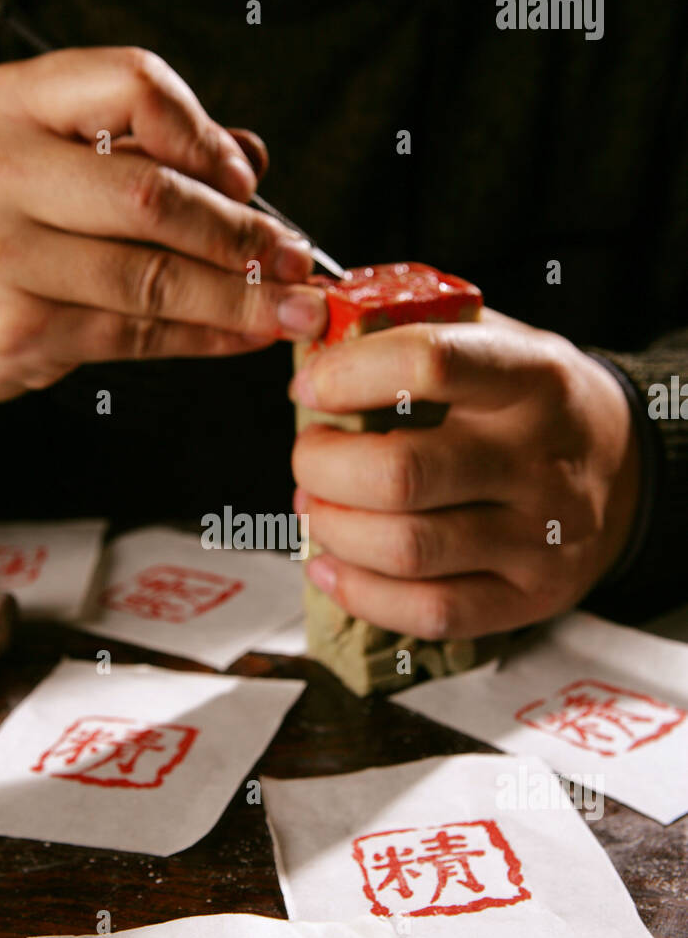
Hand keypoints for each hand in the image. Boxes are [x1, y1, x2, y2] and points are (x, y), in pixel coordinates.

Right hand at [0, 47, 326, 407]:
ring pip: (152, 277)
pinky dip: (205, 336)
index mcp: (7, 101)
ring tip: (295, 308)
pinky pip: (137, 334)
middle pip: (150, 194)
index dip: (202, 132)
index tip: (244, 179)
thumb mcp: (45, 153)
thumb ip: (141, 147)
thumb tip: (252, 166)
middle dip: (242, 233)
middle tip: (299, 259)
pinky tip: (246, 335)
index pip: (130, 83)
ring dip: (240, 297)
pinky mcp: (17, 330)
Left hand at [291, 308, 640, 638]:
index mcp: (533, 379)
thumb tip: (310, 326)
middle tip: (311, 458)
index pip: (431, 364)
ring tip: (318, 507)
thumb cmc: (534, 404)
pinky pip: (428, 611)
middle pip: (402, 474)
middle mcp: (541, 460)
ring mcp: (539, 537)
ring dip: (334, 530)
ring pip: (407, 548)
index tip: (310, 386)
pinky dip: (361, 592)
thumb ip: (414, 332)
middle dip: (324, 467)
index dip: (348, 374)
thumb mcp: (499, 343)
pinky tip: (332, 566)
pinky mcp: (528, 597)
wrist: (626, 470)